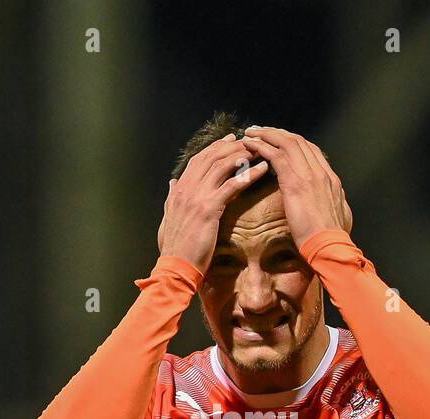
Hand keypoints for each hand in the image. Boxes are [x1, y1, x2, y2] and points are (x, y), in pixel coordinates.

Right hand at [157, 134, 269, 274]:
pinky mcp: (208, 208)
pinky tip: (261, 170)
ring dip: (242, 155)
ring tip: (259, 151)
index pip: (198, 160)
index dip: (215, 148)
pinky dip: (248, 175)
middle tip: (250, 141)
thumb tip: (172, 183)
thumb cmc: (175, 247)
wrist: (175, 266)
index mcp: (179, 189)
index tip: (230, 141)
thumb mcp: (168, 217)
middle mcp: (186, 188)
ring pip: (221, 166)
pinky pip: (232, 185)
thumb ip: (171, 198)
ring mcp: (196, 197)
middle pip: (211, 157)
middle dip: (232, 146)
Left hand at [239, 126, 352, 248]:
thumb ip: (336, 204)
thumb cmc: (331, 240)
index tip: (280, 140)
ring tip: (251, 133)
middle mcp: (321, 171)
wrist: (329, 246)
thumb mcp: (341, 217)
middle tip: (261, 130)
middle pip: (298, 141)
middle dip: (278, 133)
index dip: (294, 142)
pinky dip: (262, 147)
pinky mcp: (295, 182)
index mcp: (331, 179)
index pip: (312, 150)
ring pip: (287, 143)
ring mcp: (309, 174)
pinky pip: (276, 155)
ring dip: (267, 135)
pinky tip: (250, 145)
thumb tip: (336, 202)